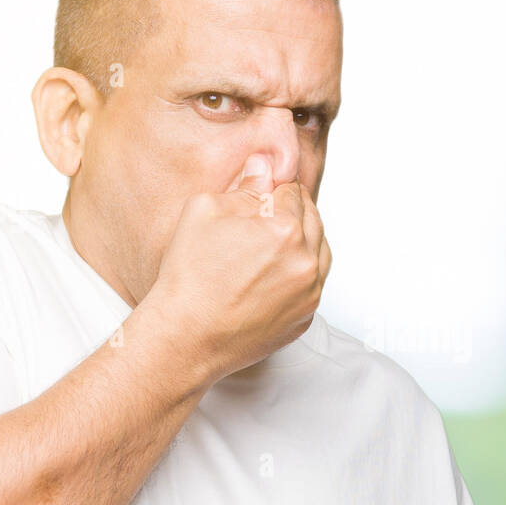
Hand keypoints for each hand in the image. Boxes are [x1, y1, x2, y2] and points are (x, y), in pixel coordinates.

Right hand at [148, 153, 331, 385]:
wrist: (185, 337)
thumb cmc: (189, 278)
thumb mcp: (205, 211)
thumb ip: (245, 186)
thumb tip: (264, 167)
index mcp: (286, 229)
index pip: (292, 191)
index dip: (274, 188)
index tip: (263, 193)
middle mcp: (305, 262)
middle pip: (312, 220)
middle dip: (292, 212)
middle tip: (265, 216)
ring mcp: (309, 294)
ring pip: (320, 253)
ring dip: (303, 242)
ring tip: (271, 244)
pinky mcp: (305, 318)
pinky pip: (312, 285)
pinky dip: (299, 274)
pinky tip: (272, 274)